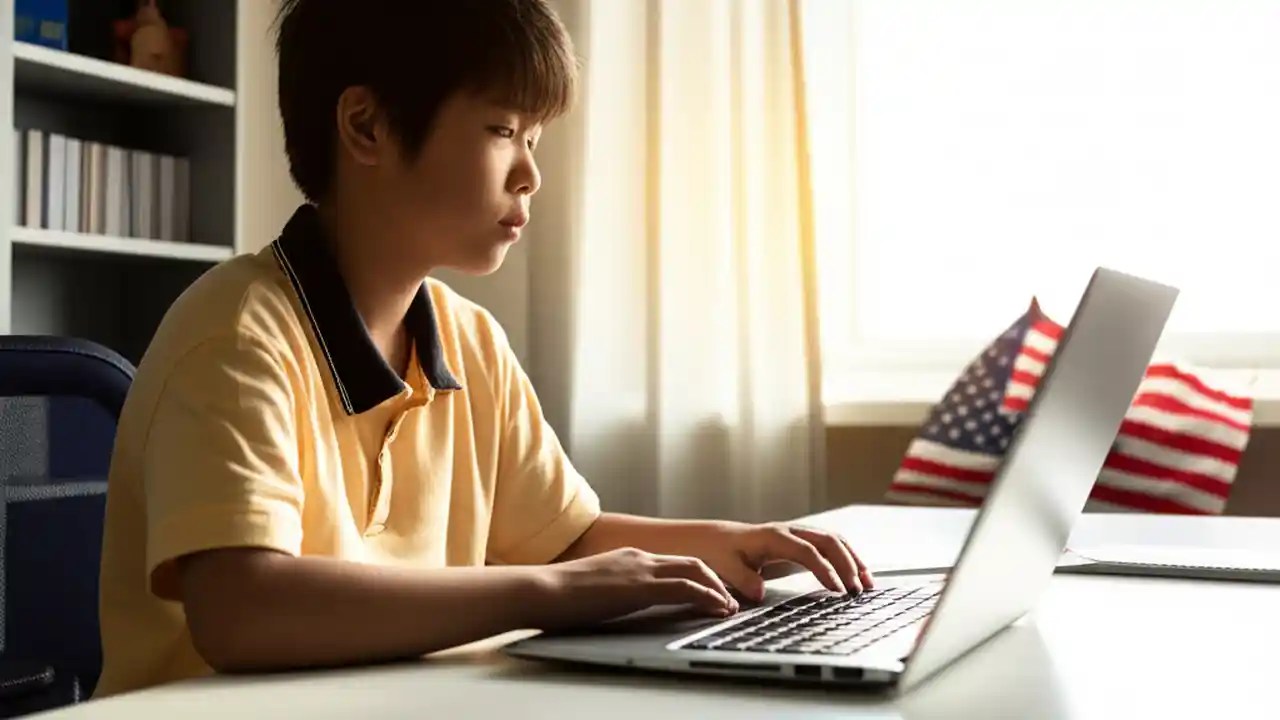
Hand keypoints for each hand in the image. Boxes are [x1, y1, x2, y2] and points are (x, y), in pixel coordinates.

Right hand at [535, 547, 740, 629]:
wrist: (541, 589)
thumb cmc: (558, 595)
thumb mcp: (594, 589)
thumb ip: (613, 591)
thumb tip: (620, 604)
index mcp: (628, 557)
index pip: (673, 562)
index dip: (697, 576)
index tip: (710, 592)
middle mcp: (639, 557)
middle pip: (691, 562)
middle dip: (715, 580)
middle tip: (728, 599)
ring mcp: (640, 569)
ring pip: (695, 571)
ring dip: (717, 589)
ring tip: (729, 608)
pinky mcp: (640, 586)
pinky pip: (685, 588)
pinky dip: (707, 597)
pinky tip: (716, 609)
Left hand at [681, 522, 873, 603]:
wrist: (718, 539)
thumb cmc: (721, 553)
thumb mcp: (725, 566)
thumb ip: (742, 579)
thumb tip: (759, 592)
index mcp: (773, 536)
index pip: (807, 551)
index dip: (824, 569)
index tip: (837, 590)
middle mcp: (789, 531)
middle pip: (828, 541)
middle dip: (847, 564)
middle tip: (858, 590)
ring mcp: (798, 534)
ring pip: (834, 541)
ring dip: (853, 560)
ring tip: (869, 584)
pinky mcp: (802, 542)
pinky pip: (831, 546)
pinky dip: (847, 559)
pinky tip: (858, 576)